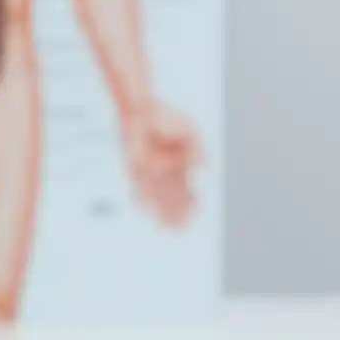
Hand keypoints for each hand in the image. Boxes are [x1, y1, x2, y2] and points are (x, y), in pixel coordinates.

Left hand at [121, 100, 201, 228]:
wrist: (141, 109)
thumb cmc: (167, 117)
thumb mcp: (190, 131)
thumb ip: (199, 149)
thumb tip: (206, 166)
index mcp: (181, 165)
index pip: (189, 190)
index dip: (193, 203)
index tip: (197, 214)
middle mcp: (165, 172)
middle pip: (173, 199)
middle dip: (178, 214)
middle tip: (182, 230)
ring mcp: (149, 171)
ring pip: (157, 198)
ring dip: (162, 213)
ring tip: (167, 229)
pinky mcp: (133, 168)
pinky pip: (137, 188)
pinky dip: (140, 199)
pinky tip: (144, 212)